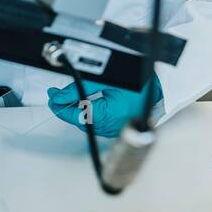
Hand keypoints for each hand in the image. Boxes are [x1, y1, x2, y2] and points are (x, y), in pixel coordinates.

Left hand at [47, 76, 162, 137]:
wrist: (159, 90)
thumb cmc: (138, 84)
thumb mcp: (105, 81)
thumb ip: (79, 88)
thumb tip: (59, 96)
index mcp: (107, 115)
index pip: (74, 115)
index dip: (59, 106)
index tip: (51, 97)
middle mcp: (109, 127)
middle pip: (78, 120)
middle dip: (66, 106)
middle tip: (56, 93)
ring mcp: (112, 130)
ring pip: (85, 122)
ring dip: (76, 109)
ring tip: (69, 95)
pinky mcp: (115, 128)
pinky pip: (95, 122)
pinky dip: (87, 113)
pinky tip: (84, 102)